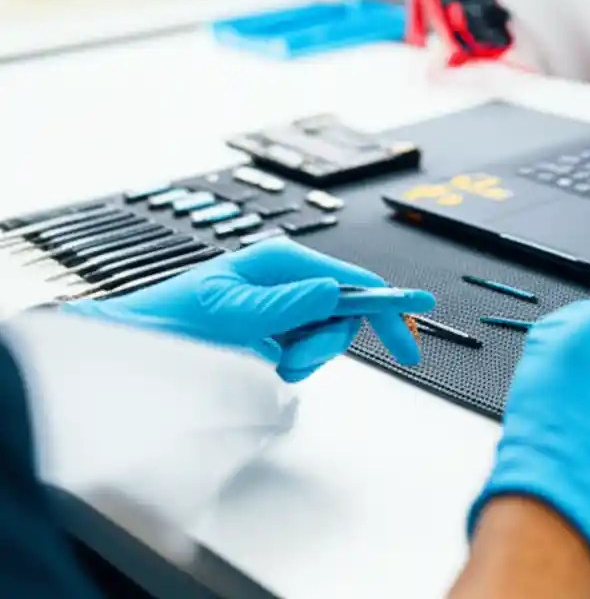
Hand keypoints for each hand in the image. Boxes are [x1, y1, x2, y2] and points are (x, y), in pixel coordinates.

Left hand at [60, 238, 434, 381]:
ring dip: (309, 356)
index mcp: (282, 261)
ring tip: (273, 362)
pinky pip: (309, 349)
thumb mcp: (230, 313)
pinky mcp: (279, 329)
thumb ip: (285, 304)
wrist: (139, 342)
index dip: (387, 302)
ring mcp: (286, 305)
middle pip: (346, 312)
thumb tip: (331, 292)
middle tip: (296, 362)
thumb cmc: (173, 318)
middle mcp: (290, 279)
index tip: (416, 316)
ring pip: (329, 335)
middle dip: (328, 342)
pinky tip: (269, 362)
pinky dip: (296, 362)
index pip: (352, 281)